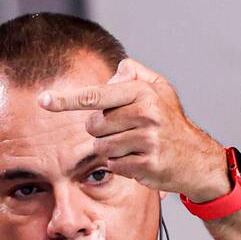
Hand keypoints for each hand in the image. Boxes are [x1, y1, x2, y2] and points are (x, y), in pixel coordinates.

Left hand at [38, 57, 229, 200]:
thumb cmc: (172, 122)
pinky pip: (114, 166)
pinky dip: (122, 165)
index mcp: (142, 92)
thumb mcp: (160, 88)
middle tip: (125, 131)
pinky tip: (140, 160)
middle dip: (102, 131)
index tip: (43, 101)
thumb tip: (111, 75)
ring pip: (102, 148)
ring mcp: (146, 140)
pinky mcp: (146, 164)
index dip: (67, 99)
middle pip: (94, 126)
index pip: (96, 95)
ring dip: (112, 150)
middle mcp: (145, 114)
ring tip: (134, 146)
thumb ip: (133, 73)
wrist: (198, 159)